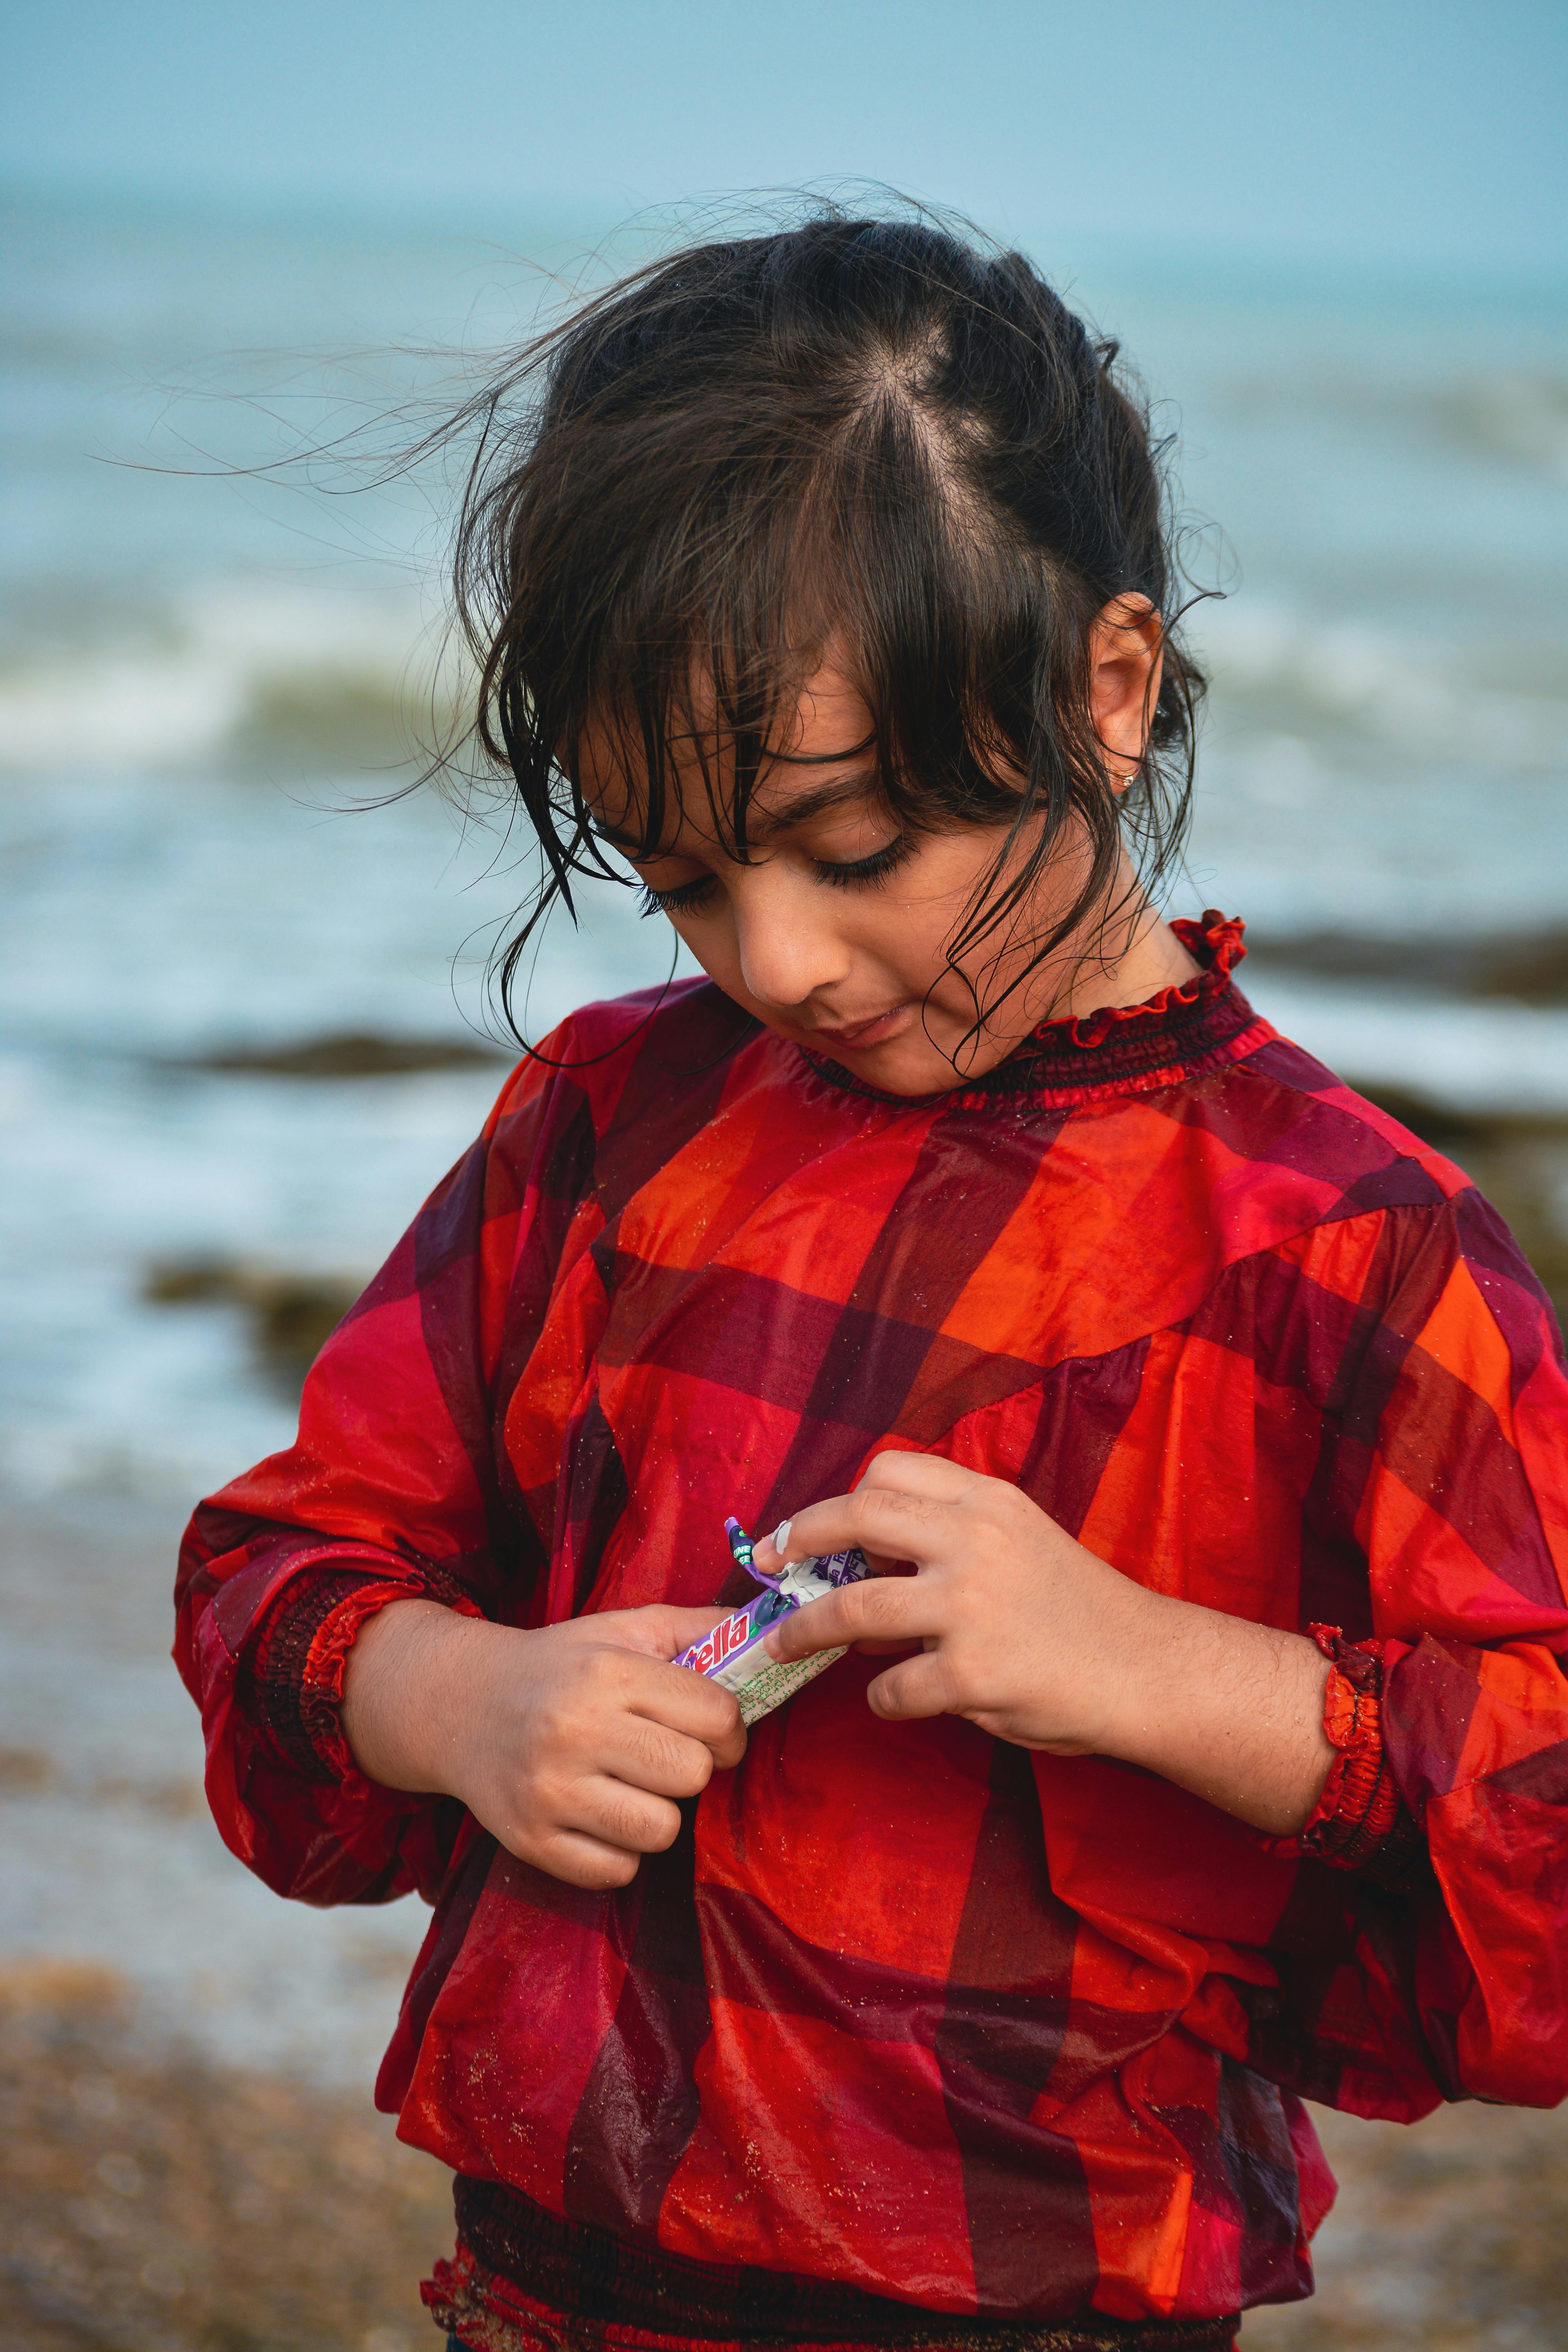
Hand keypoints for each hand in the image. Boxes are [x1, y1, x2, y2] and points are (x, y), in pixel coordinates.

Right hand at [342, 1599, 745, 1888]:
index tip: (710, 1729)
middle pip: (692, 1775)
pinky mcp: (530, 1841)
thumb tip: (772, 1628)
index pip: (716, 1714)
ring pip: (660, 1830)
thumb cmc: (561, 1667)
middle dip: (692, 1769)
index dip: (728, 1727)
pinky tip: (600, 1816)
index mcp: (607, 1672)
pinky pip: (617, 1871)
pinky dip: (620, 1851)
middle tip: (667, 1757)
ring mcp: (549, 1791)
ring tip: (631, 1786)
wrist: (461, 1705)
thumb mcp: (622, 1629)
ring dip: (658, 1814)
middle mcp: (575, 1730)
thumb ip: (697, 1628)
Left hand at [754, 1453, 1335, 1833]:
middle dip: (797, 1538)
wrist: (1149, 1670)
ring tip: (786, 1643)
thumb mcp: (1018, 1545)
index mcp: (987, 1501)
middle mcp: (975, 1542)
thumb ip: (947, 1543)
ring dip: (808, 1630)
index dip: (837, 1500)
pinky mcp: (973, 1674)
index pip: (888, 1472)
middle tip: (770, 1563)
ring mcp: (971, 1608)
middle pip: (857, 1518)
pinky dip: (881, 1696)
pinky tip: (894, 1698)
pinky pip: (892, 1687)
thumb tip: (860, 1578)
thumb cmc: (1079, 1611)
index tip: (806, 1529)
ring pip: (854, 1610)